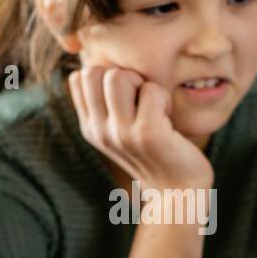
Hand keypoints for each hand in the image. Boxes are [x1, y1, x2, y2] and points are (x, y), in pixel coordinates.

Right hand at [68, 65, 212, 190]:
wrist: (177, 194)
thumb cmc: (155, 154)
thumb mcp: (120, 131)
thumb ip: (106, 104)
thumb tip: (95, 63)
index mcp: (90, 128)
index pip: (79, 78)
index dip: (106, 77)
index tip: (126, 98)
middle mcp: (99, 131)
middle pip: (96, 72)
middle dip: (124, 76)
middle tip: (142, 101)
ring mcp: (121, 134)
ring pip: (118, 76)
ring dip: (143, 85)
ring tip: (154, 108)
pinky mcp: (147, 133)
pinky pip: (152, 89)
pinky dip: (163, 98)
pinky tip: (167, 119)